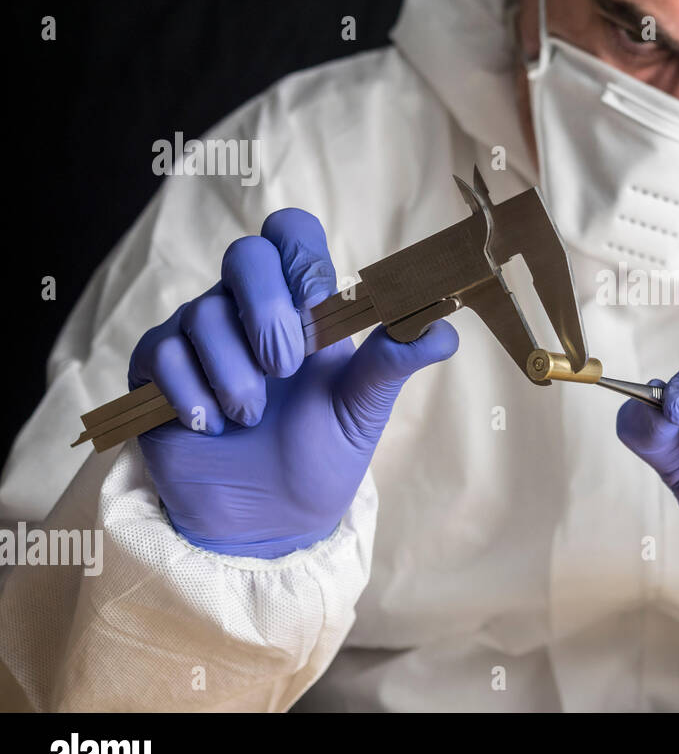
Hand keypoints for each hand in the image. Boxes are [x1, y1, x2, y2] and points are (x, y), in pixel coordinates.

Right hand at [129, 208, 457, 557]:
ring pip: (202, 314)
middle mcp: (247, 308)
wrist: (271, 520)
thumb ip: (393, 362)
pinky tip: (210, 427)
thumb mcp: (363, 410)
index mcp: (302, 306)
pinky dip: (191, 395)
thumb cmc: (320, 454)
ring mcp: (198, 335)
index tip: (317, 312)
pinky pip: (163, 354)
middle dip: (266, 312)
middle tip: (285, 369)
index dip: (301, 258)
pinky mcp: (157, 369)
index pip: (292, 233)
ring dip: (233, 375)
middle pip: (245, 255)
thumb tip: (445, 330)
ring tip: (251, 417)